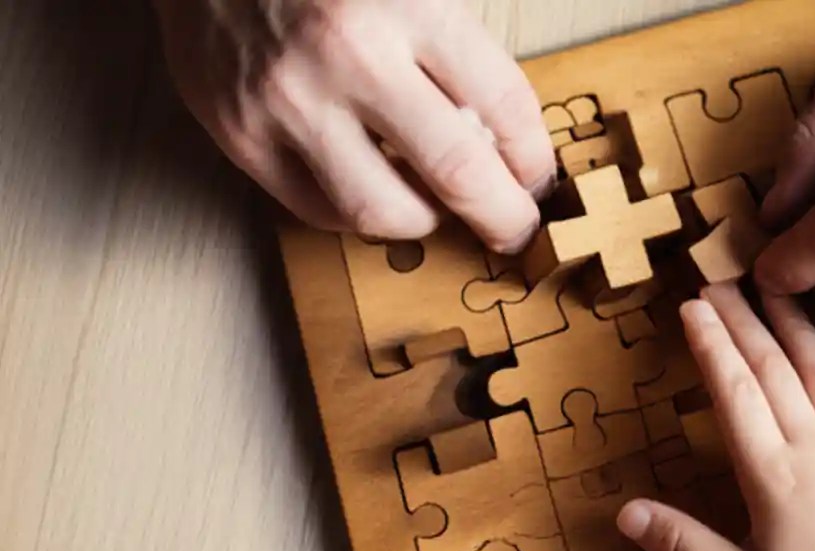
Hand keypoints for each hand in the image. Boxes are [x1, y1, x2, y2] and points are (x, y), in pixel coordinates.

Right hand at [153, 0, 553, 250]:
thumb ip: (457, 51)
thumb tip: (503, 138)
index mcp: (410, 4)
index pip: (504, 105)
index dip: (533, 157)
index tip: (537, 179)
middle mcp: (351, 56)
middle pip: (456, 172)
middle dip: (502, 215)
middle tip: (514, 227)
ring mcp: (290, 102)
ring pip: (383, 209)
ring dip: (425, 219)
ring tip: (434, 204)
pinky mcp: (241, 135)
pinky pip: (319, 210)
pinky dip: (357, 213)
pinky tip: (372, 186)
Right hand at [616, 283, 814, 550]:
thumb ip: (686, 545)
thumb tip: (624, 514)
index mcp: (774, 477)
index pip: (734, 394)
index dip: (711, 345)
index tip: (692, 305)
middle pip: (772, 371)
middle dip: (742, 321)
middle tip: (718, 280)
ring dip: (793, 325)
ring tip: (772, 285)